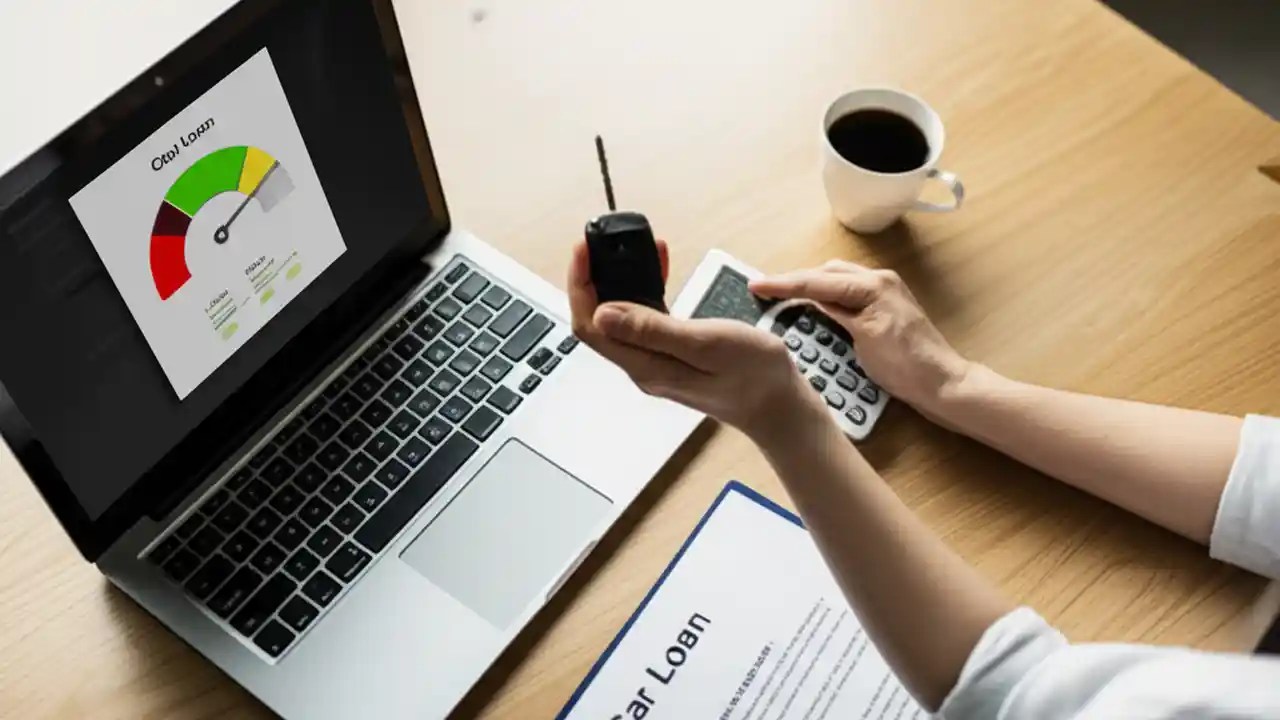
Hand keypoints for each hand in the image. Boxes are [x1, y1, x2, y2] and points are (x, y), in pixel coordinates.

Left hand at [568, 240, 820, 439]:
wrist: (779, 404)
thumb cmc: (752, 375)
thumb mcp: (703, 343)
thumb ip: (652, 329)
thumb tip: (603, 313)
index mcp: (644, 365)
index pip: (590, 325)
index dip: (580, 285)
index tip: (585, 250)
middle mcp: (643, 366)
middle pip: (598, 321)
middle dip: (593, 278)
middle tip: (601, 243)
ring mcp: (657, 361)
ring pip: (621, 318)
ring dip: (621, 281)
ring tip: (632, 248)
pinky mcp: (673, 355)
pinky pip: (647, 320)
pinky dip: (647, 291)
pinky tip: (661, 269)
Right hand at [750, 261, 969, 417]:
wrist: (939, 382)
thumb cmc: (905, 365)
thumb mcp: (864, 337)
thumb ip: (836, 311)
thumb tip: (810, 297)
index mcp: (872, 285)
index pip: (818, 281)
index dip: (783, 284)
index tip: (755, 285)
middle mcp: (877, 280)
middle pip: (825, 272)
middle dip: (795, 281)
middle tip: (766, 293)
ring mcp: (882, 292)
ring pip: (835, 279)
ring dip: (810, 287)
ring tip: (783, 300)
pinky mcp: (882, 306)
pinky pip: (845, 292)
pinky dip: (825, 296)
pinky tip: (812, 308)